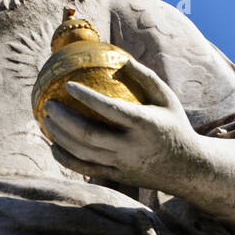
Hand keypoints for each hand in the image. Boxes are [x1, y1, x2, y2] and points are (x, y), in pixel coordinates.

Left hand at [41, 58, 204, 192]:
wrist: (188, 168)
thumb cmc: (174, 125)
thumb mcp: (167, 98)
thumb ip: (146, 77)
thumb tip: (121, 58)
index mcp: (145, 125)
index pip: (111, 110)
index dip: (87, 98)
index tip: (68, 85)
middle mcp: (131, 147)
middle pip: (89, 135)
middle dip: (64, 120)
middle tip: (49, 105)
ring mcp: (123, 164)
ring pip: (83, 153)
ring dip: (60, 137)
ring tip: (46, 120)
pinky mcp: (117, 176)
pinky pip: (85, 169)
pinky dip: (66, 159)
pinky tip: (54, 145)